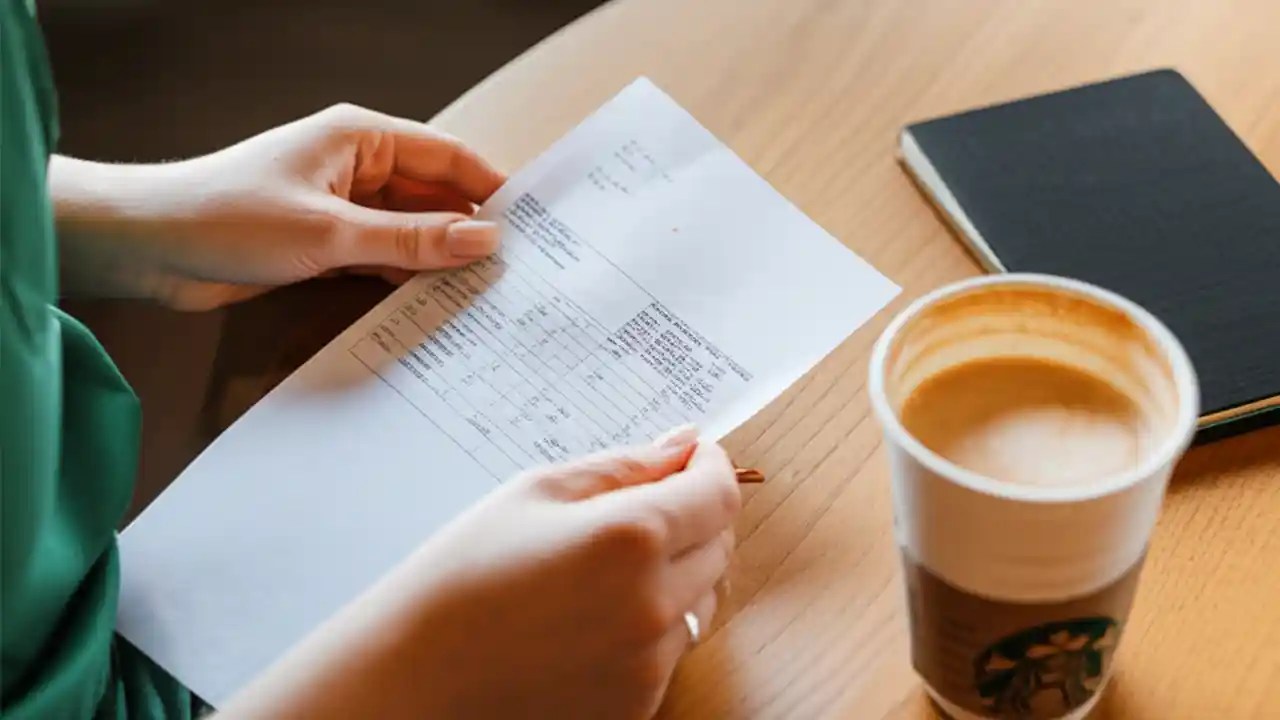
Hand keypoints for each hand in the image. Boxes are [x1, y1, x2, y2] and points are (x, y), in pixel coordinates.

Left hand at [52, 103, 505, 309]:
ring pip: (409, 231)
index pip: (446, 158)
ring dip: (437, 258)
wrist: (149, 247)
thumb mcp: (330, 231)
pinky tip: (433, 301)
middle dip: (468, 230)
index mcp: (361, 139)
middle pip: (432, 197)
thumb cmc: (228, 217)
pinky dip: (405, 275)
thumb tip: (483, 240)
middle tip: (514, 270)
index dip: (490, 188)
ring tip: (483, 292)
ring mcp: (341, 207)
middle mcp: (356, 168)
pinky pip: (382, 256)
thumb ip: (410, 239)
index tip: (532, 225)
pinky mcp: (324, 243)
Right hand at [222, 427, 740, 719]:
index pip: (718, 493)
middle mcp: (653, 605)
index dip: (711, 465)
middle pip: (720, 543)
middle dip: (695, 514)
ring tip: (603, 567)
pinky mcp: (638, 705)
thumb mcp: (535, 493)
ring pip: (700, 598)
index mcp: (629, 537)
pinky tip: (593, 615)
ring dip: (677, 570)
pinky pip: (672, 648)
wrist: (414, 677)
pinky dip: (653, 623)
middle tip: (642, 504)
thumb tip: (684, 444)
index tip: (695, 456)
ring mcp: (649, 663)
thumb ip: (624, 466)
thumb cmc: (461, 578)